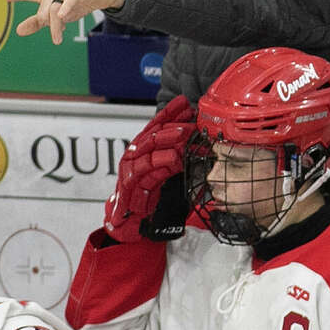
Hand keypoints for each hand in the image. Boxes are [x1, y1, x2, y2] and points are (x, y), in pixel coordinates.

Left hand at [6, 0, 125, 43]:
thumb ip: (37, 22)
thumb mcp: (55, 13)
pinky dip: (65, 8)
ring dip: (55, 27)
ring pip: (54, 10)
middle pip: (43, 11)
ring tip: (57, 41)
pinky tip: (62, 16)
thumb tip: (18, 31)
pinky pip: (68, 1)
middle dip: (45, 22)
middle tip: (54, 35)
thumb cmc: (74, 2)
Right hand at [104, 95, 195, 242]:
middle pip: (154, 132)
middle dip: (175, 124)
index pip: (157, 125)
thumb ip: (180, 160)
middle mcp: (135, 154)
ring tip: (186, 133)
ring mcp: (130, 167)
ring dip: (168, 138)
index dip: (171, 113)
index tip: (187, 104)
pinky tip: (174, 157)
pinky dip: (160, 161)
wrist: (131, 225)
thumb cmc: (151, 201)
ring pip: (149, 146)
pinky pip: (145, 168)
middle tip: (193, 120)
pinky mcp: (128, 182)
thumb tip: (201, 148)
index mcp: (144, 150)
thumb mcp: (169, 176)